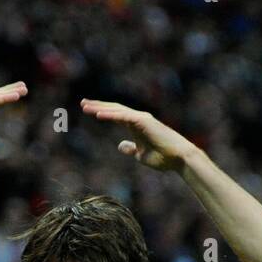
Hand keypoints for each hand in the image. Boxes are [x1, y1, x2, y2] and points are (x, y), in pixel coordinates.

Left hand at [81, 99, 199, 172]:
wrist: (178, 158)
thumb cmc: (163, 158)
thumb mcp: (141, 155)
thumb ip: (131, 148)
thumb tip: (120, 145)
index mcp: (136, 126)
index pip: (116, 115)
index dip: (102, 111)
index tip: (88, 110)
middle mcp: (138, 118)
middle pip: (114, 109)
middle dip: (98, 105)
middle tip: (82, 103)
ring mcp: (141, 118)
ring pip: (117, 110)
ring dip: (100, 108)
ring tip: (85, 107)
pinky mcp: (143, 121)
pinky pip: (123, 116)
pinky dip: (110, 115)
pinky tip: (98, 114)